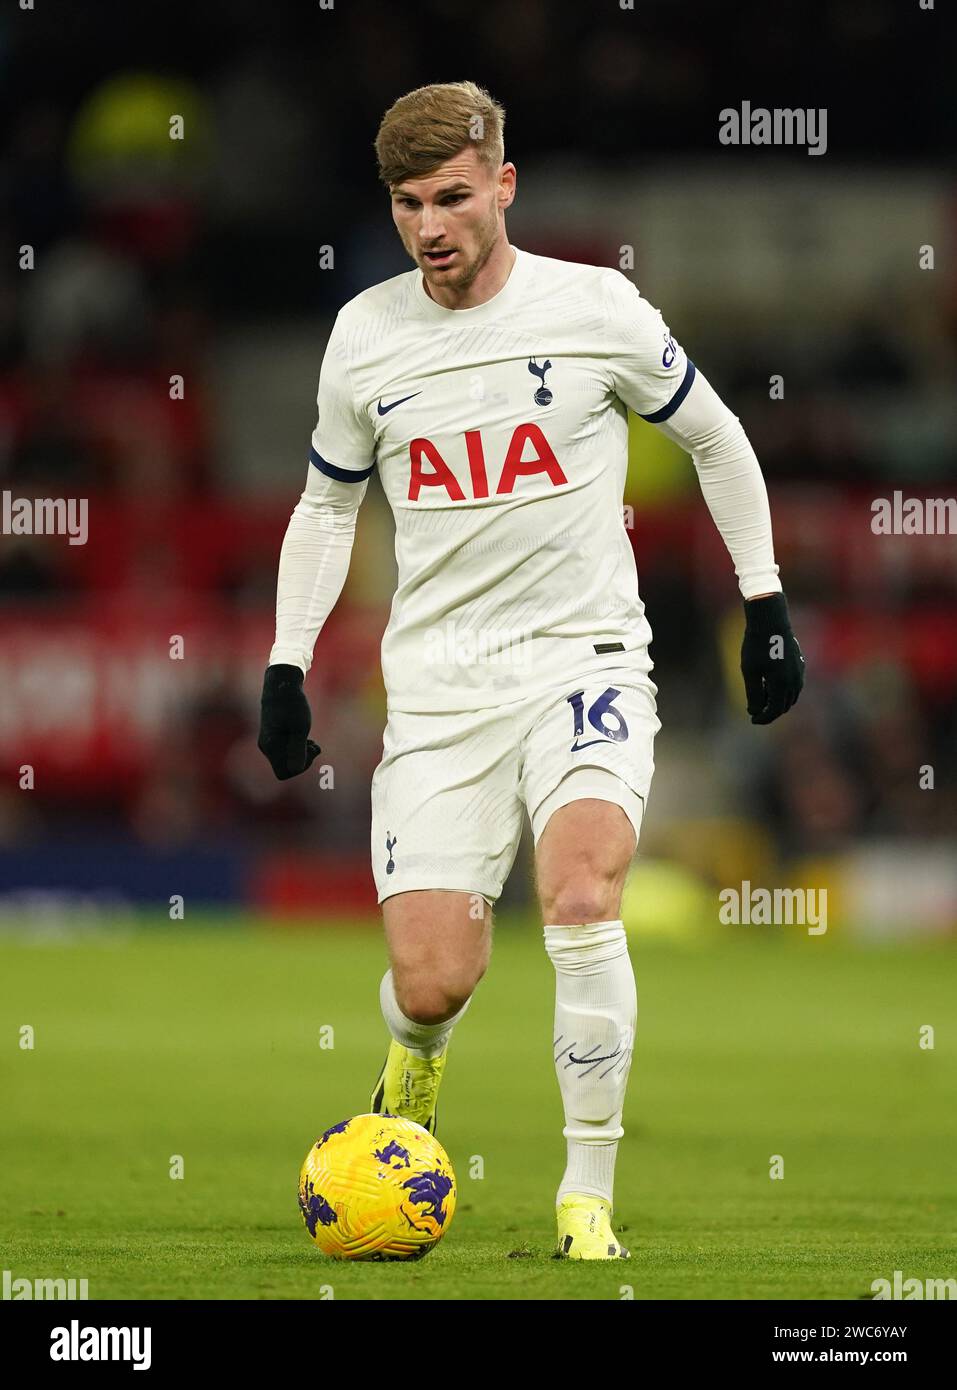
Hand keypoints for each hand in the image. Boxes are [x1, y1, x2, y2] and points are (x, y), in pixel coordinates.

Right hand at [257, 664, 320, 778]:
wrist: (282, 686)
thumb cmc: (293, 705)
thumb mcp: (300, 727)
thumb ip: (298, 750)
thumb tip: (295, 770)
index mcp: (271, 746)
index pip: (284, 773)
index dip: (299, 768)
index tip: (309, 750)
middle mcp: (267, 747)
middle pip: (285, 768)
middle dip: (303, 761)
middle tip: (315, 745)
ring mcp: (269, 743)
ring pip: (286, 760)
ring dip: (302, 754)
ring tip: (312, 742)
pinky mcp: (273, 737)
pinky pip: (285, 752)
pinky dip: (298, 748)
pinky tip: (307, 739)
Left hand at [740, 593, 804, 724]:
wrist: (771, 621)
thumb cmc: (757, 645)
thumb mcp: (750, 671)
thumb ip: (753, 694)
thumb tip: (755, 712)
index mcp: (782, 685)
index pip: (774, 711)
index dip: (763, 718)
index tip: (752, 719)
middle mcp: (794, 681)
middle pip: (784, 706)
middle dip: (770, 711)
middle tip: (755, 711)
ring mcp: (799, 672)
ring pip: (791, 697)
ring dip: (778, 702)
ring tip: (762, 700)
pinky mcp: (799, 664)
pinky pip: (795, 686)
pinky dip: (784, 692)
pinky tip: (771, 686)